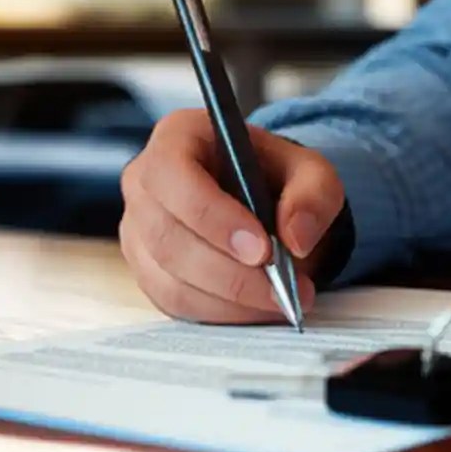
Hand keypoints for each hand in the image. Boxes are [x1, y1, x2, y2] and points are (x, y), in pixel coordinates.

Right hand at [120, 109, 343, 322]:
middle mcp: (144, 182)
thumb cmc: (273, 176)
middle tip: (281, 286)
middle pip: (168, 236)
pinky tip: (256, 308)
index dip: (214, 217)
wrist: (259, 200)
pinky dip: (219, 313)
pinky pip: (174, 303)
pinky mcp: (146, 270)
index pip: (174, 175)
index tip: (262, 249)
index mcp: (176, 138)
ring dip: (229, 299)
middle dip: (230, 272)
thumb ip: (312, 195)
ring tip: (279, 299)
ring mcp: (137, 230)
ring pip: (170, 278)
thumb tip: (295, 238)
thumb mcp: (309, 171)